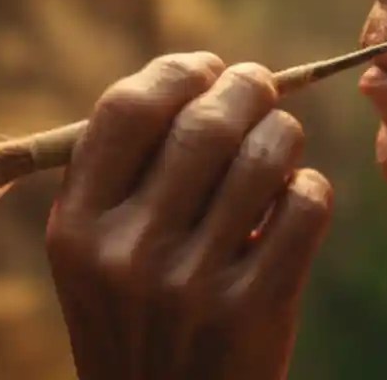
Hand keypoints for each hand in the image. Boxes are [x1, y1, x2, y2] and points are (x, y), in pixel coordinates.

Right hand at [46, 53, 332, 379]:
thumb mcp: (97, 256)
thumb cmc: (140, 318)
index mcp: (77, 228)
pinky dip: (310, 188)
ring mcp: (193, 283)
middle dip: (246, 87)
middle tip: (259, 88)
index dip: (176, 71)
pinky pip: (305, 205)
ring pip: (265, 155)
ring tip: (279, 141)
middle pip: (204, 122)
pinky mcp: (255, 308)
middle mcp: (128, 252)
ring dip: (283, 134)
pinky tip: (294, 200)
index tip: (205, 69)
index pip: (125, 108)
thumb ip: (127, 174)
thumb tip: (206, 79)